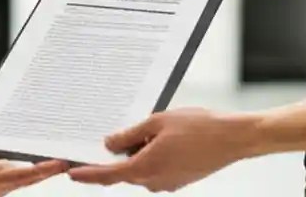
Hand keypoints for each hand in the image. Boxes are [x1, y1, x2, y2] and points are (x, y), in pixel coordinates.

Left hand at [68, 108, 257, 191]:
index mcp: (145, 167)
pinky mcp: (179, 180)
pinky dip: (154, 157)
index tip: (71, 172)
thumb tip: (110, 144)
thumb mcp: (158, 122)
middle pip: (125, 171)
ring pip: (142, 169)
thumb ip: (130, 134)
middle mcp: (154, 181)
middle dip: (119, 155)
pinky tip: (164, 139)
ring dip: (140, 154)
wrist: (233, 138)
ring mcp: (168, 183)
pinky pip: (157, 170)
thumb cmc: (199, 127)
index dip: (87, 174)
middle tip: (119, 134)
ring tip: (152, 130)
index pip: (107, 175)